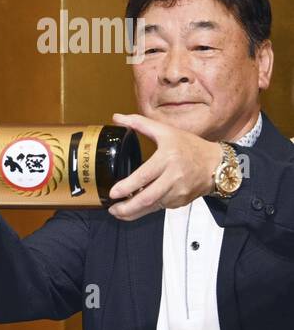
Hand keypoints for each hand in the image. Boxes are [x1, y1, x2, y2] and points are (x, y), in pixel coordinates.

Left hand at [107, 112, 221, 220]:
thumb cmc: (191, 147)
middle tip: (111, 209)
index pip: (144, 176)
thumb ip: (140, 124)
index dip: (127, 187)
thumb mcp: (166, 131)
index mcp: (168, 158)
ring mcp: (178, 192)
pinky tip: (135, 209)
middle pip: (147, 198)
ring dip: (133, 212)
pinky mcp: (181, 201)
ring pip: (152, 206)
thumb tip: (117, 117)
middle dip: (126, 207)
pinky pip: (160, 208)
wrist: (217, 164)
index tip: (113, 193)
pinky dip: (145, 210)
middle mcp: (174, 177)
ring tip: (118, 211)